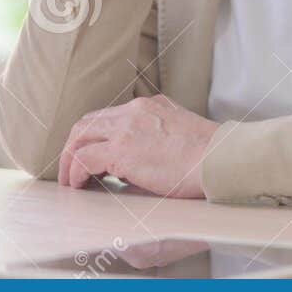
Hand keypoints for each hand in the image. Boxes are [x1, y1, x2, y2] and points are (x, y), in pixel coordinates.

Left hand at [58, 95, 218, 198]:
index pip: (109, 116)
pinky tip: (78, 185)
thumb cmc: (209, 158)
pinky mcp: (122, 150)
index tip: (89, 156)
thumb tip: (130, 170)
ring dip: (70, 158)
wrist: (221, 159)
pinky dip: (75, 171)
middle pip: (88, 122)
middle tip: (70, 168)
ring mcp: (127, 128)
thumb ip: (154, 142)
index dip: (94, 137)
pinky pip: (84, 158)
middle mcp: (134, 111)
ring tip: (70, 180)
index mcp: (149, 106)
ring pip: (80, 135)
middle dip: (74, 145)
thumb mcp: (179, 137)